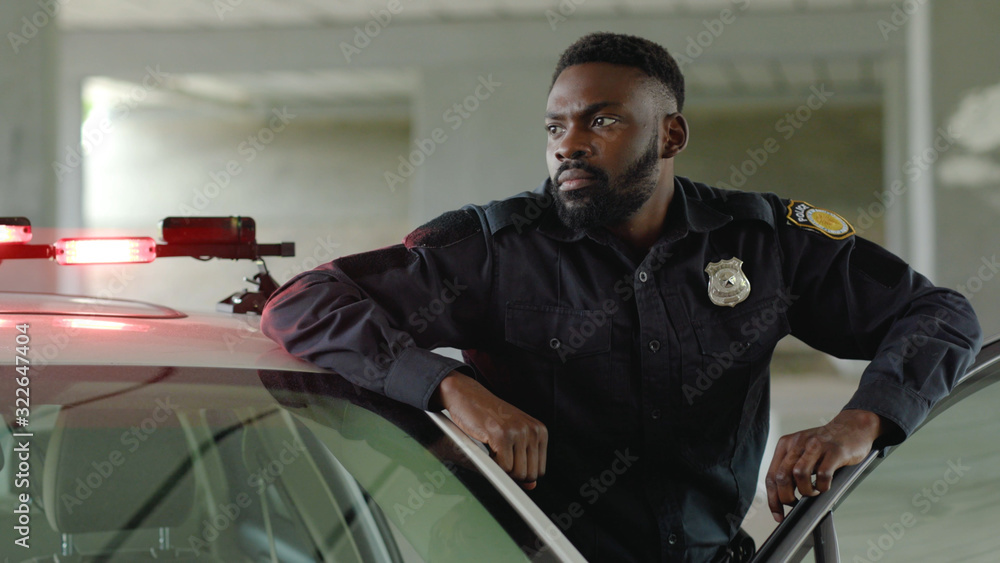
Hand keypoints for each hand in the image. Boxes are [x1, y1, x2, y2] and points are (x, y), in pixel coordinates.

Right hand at [433, 372, 547, 488]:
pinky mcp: (502, 435)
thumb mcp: (511, 438)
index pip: (539, 471)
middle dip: (511, 473)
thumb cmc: (487, 416)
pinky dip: (491, 464)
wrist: (467, 395)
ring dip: (500, 468)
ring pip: (516, 474)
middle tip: (497, 455)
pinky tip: (486, 446)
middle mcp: (533, 430)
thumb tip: (531, 486)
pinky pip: (502, 468)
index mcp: (539, 431)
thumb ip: (523, 461)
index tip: (507, 460)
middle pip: (529, 475)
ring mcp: (519, 432)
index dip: (520, 472)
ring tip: (492, 448)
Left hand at [766, 409, 882, 522]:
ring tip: (813, 491)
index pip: (771, 476)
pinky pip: (823, 474)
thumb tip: (782, 497)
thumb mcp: (802, 451)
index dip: (772, 499)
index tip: (777, 514)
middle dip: (787, 497)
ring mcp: (816, 446)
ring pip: (799, 474)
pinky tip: (825, 486)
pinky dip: (822, 486)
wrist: (852, 427)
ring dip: (806, 491)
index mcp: (785, 445)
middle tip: (796, 503)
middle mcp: (797, 443)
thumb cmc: (826, 444)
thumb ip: (790, 468)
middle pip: (782, 477)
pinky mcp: (834, 451)